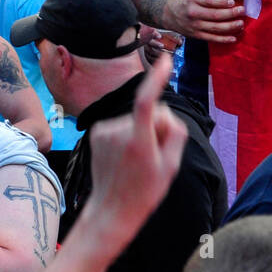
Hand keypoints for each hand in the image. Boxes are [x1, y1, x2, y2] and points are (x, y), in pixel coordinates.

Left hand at [84, 55, 187, 234]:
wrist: (111, 209)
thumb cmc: (145, 191)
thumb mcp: (171, 167)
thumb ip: (174, 134)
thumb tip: (164, 112)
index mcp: (137, 141)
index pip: (146, 102)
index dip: (157, 79)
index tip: (167, 61)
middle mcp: (117, 132)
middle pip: (149, 112)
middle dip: (157, 126)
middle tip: (155, 155)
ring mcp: (103, 131)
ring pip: (135, 118)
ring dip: (141, 132)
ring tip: (137, 159)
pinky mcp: (96, 131)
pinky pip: (122, 123)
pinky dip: (128, 134)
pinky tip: (125, 155)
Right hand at [165, 0, 243, 42]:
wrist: (171, 15)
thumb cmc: (188, 3)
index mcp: (194, 0)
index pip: (210, 1)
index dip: (222, 2)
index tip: (233, 2)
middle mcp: (194, 13)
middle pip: (215, 15)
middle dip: (231, 14)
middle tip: (242, 11)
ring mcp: (195, 26)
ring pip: (215, 28)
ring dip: (230, 26)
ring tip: (241, 24)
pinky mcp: (197, 36)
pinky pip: (212, 39)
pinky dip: (224, 39)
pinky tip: (234, 38)